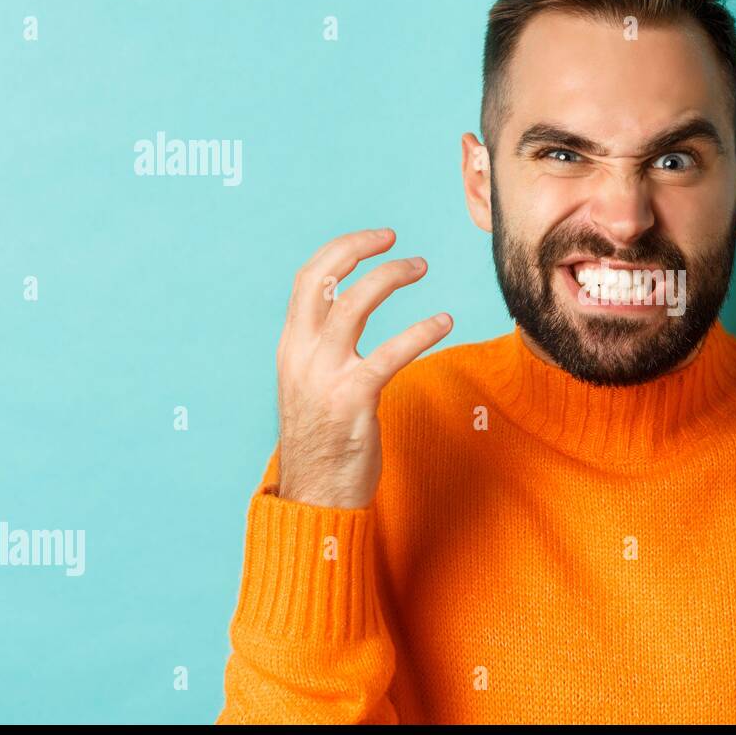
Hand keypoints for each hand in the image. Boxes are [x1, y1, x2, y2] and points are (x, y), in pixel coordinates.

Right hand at [276, 228, 452, 508]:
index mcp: (291, 347)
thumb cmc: (323, 440)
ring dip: (391, 276)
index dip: (341, 250)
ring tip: (422, 266)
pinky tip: (444, 321)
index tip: (375, 238)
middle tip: (395, 239)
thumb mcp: (310, 384)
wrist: (314, 496)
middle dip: (358, 248)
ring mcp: (324, 377)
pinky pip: (390, 353)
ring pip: (354, 304)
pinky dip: (420, 330)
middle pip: (323, 279)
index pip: (308, 279)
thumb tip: (344, 312)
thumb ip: (322, 347)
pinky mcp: (352, 401)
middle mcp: (301, 355)